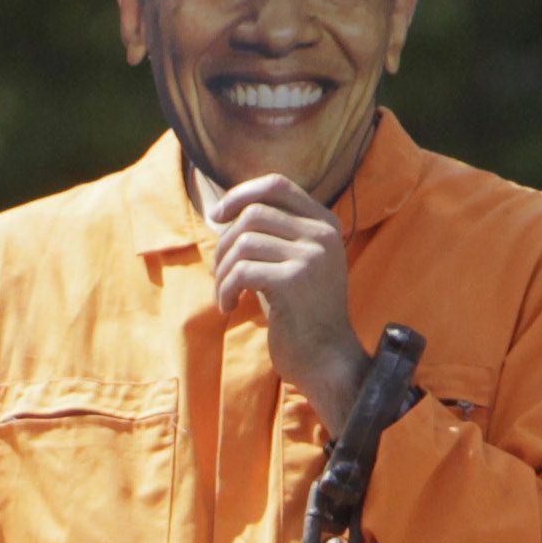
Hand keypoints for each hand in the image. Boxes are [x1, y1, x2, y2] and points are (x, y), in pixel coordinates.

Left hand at [204, 173, 362, 424]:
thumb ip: (271, 235)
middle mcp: (322, 233)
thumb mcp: (291, 264)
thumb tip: (222, 213)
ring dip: (222, 271)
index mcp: (324, 223)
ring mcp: (311, 255)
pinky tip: (230, 307)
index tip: (216, 217)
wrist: (325, 357)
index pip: (276, 185)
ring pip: (243, 242)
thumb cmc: (301, 314)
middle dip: (224, 243)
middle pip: (253, 213)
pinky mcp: (294, 280)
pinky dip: (225, 290)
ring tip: (226, 294)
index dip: (240, 194)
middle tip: (220, 274)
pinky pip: (241, 271)